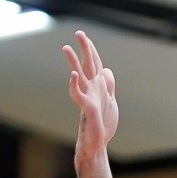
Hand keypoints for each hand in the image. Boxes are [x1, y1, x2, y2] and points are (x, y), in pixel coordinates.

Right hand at [63, 30, 119, 159]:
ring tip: (66, 48)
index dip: (91, 50)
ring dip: (73, 61)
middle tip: (78, 32)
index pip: (95, 64)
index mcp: (98, 87)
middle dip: (84, 48)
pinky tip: (72, 75)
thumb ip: (109, 86)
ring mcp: (89, 97)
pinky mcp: (88, 108)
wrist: (97, 145)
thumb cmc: (101, 125)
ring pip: (80, 76)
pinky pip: (79, 95)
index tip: (83, 36)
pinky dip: (74, 84)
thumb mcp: (110, 102)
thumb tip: (107, 70)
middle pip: (88, 64)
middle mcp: (92, 89)